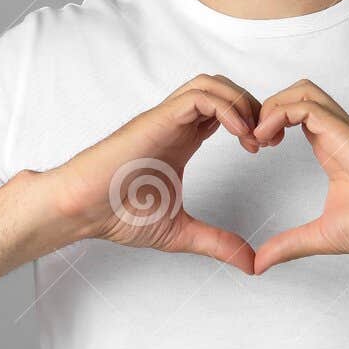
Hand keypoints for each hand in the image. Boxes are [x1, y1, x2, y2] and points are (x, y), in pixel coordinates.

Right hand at [48, 75, 262, 272]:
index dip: (251, 122)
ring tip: (254, 136)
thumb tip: (250, 264)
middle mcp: (175, 124)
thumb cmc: (116, 214)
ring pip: (212, 84)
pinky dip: (226, 108)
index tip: (264, 148)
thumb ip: (216, 243)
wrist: (81, 209)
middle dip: (253, 107)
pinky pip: (199, 97)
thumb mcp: (181, 232)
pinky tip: (239, 134)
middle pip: (223, 90)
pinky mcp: (157, 120)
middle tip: (267, 140)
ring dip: (241, 104)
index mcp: (181, 141)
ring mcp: (165, 119)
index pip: (224, 112)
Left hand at [250, 79, 348, 273]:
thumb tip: (259, 264)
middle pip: (297, 92)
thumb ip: (289, 245)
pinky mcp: (345, 133)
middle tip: (253, 140)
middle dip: (267, 107)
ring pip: (301, 91)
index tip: (255, 149)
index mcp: (330, 147)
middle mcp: (336, 133)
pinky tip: (268, 140)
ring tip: (259, 138)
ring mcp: (342, 130)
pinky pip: (305, 106)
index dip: (269, 123)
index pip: (297, 113)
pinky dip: (279, 115)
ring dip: (272, 107)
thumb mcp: (321, 236)